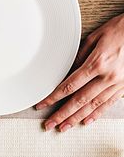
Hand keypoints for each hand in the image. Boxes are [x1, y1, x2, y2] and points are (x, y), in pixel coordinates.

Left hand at [36, 13, 123, 130]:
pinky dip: (97, 113)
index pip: (69, 86)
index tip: (42, 105)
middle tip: (48, 125)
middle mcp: (108, 76)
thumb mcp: (97, 36)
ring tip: (64, 127)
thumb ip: (80, 55)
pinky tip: (87, 121)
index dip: (53, 98)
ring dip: (77, 118)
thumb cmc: (121, 29)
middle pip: (79, 100)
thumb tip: (67, 71)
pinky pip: (110, 103)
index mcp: (97, 63)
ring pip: (94, 105)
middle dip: (62, 114)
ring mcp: (119, 82)